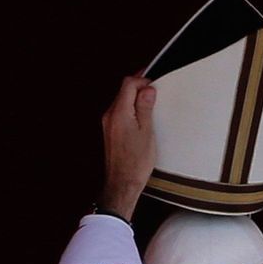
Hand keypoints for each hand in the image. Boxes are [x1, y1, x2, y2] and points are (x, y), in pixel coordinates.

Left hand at [98, 75, 156, 221]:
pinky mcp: (110, 132)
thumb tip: (147, 90)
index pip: (127, 84)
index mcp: (119, 113)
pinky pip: (120, 113)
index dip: (141, 80)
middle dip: (139, 88)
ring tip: (151, 106)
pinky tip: (142, 118)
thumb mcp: (147, 132)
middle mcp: (109, 116)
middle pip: (123, 91)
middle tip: (155, 92)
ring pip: (121, 102)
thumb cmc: (136, 162)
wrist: (122, 183)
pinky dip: (131, 110)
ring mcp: (108, 124)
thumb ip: (145, 108)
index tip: (154, 84)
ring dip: (135, 99)